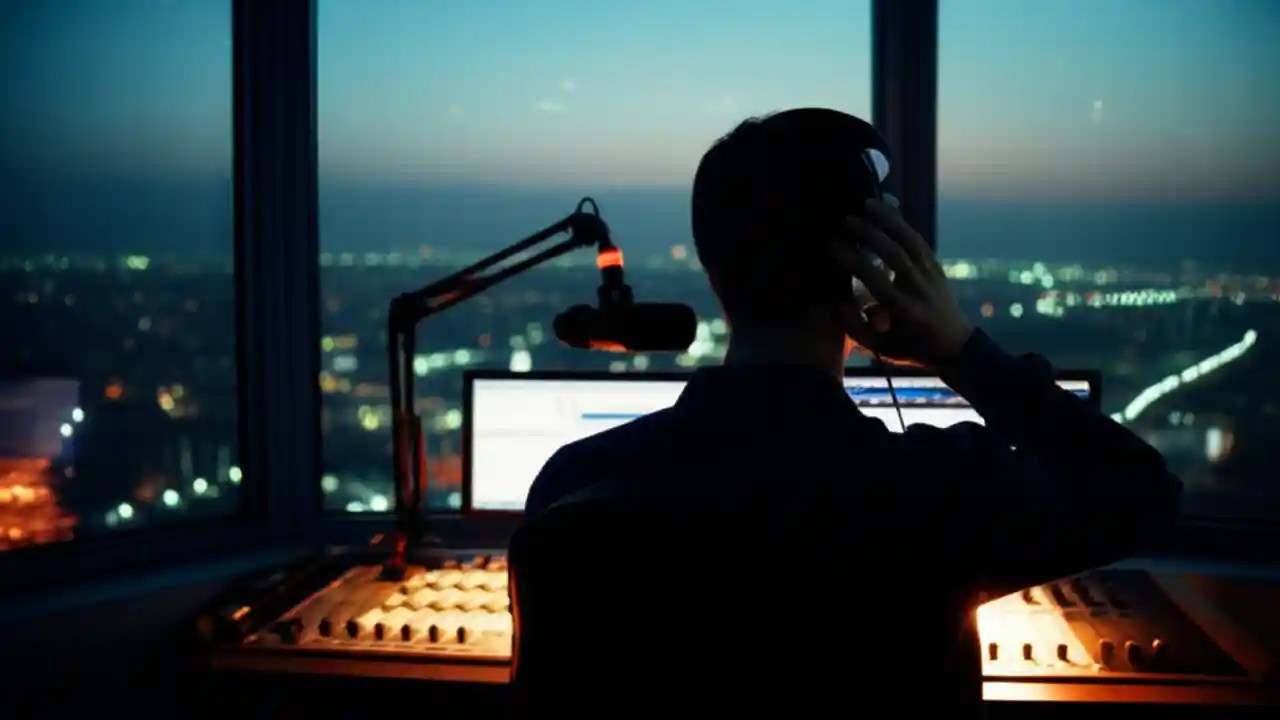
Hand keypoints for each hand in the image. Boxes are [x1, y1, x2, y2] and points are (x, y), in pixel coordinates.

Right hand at [831, 200, 973, 367]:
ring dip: (888, 220)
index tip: (836, 247)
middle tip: (847, 220)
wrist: (955, 345)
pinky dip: (902, 224)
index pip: (877, 280)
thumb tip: (835, 304)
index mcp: (905, 310)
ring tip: (867, 203)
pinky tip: (887, 212)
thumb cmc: (912, 347)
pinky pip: (919, 241)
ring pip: (910, 241)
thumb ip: (856, 328)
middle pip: (895, 255)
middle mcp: (919, 288)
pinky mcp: (936, 266)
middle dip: (871, 235)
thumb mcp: (881, 348)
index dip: (856, 262)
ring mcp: (931, 274)